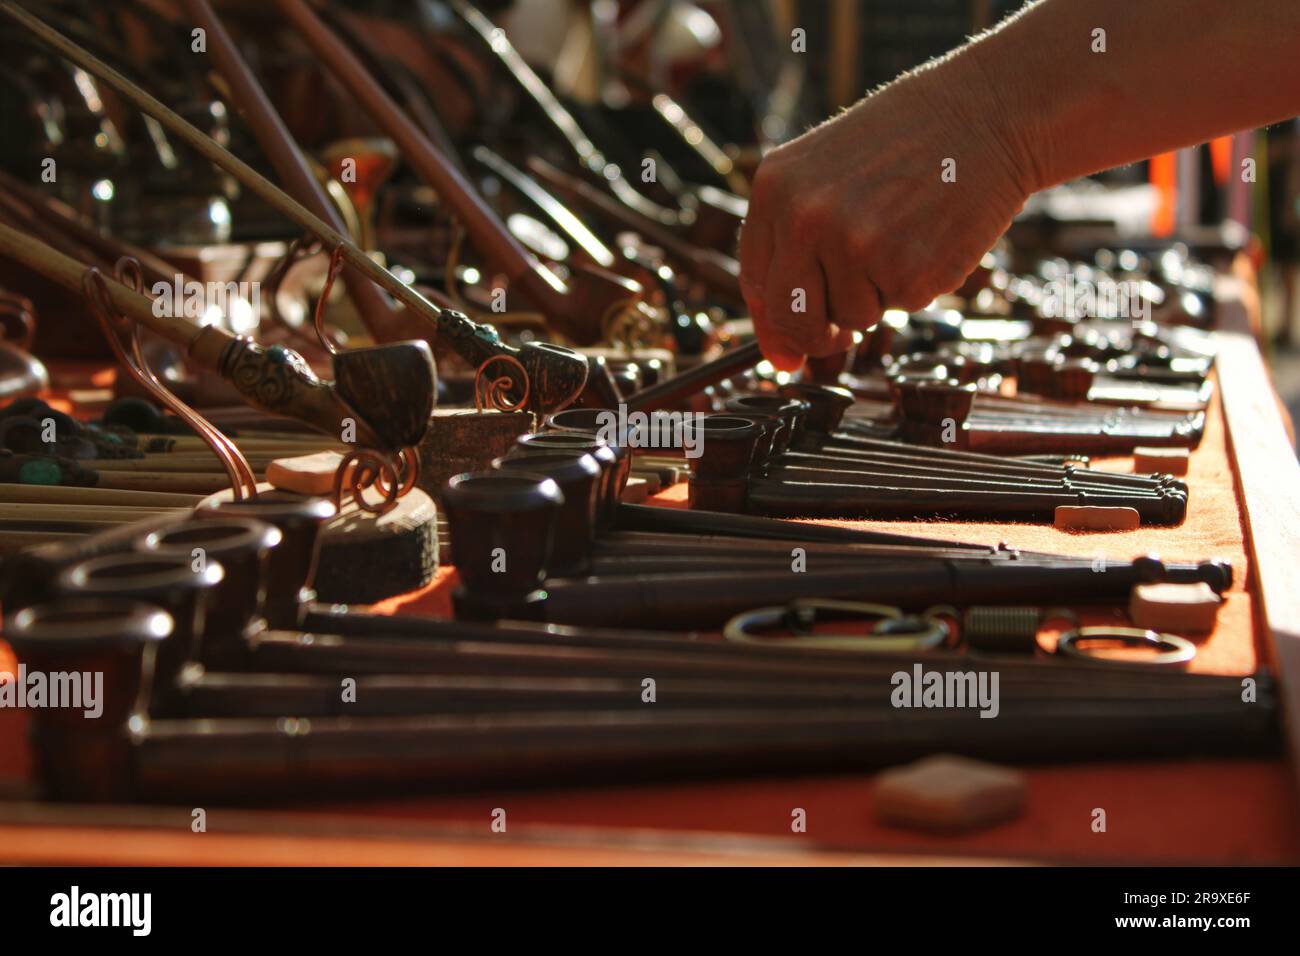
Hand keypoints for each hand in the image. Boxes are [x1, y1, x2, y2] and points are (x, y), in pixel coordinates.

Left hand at [738, 55, 1032, 370]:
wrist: (984, 111)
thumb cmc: (906, 142)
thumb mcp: (826, 170)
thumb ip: (793, 243)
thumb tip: (781, 349)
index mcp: (775, 188)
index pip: (757, 283)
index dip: (776, 326)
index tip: (789, 353)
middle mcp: (804, 218)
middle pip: (792, 319)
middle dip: (818, 335)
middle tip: (842, 331)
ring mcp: (854, 245)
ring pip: (852, 317)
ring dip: (879, 296)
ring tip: (905, 234)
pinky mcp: (905, 269)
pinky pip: (902, 306)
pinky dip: (919, 284)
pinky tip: (931, 235)